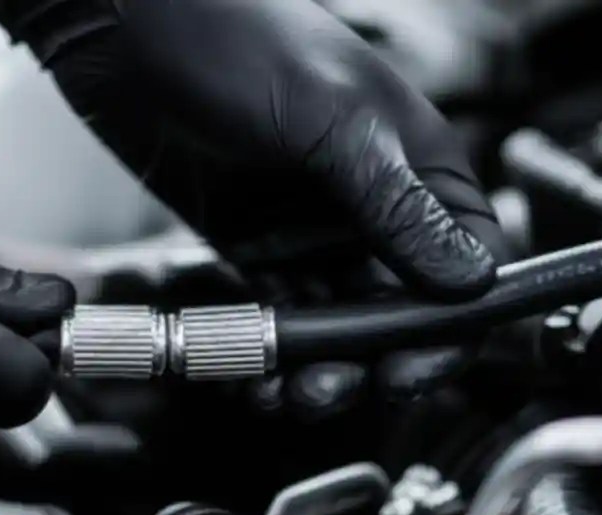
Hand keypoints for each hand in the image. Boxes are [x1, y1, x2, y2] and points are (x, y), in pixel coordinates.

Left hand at [0, 0, 509, 393]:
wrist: (130, 27)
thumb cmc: (240, 38)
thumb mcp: (334, 119)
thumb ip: (395, 206)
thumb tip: (468, 280)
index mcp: (420, 167)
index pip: (471, 264)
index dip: (451, 327)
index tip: (410, 368)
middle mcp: (375, 207)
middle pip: (404, 311)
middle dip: (376, 362)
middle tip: (334, 388)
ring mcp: (313, 231)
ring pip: (341, 325)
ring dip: (322, 370)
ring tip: (289, 391)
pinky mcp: (256, 248)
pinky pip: (281, 317)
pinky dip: (275, 354)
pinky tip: (259, 376)